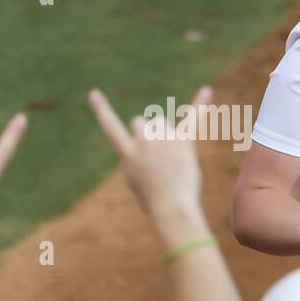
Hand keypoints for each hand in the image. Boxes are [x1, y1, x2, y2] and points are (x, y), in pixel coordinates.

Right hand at [88, 87, 210, 241]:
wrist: (172, 209)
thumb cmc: (153, 198)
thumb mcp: (135, 179)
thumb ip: (136, 156)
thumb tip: (145, 141)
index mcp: (126, 153)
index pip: (110, 126)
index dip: (101, 109)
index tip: (93, 93)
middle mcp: (142, 142)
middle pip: (142, 122)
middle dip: (148, 134)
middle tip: (158, 158)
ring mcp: (163, 140)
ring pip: (162, 123)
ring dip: (166, 136)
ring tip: (172, 160)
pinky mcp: (183, 142)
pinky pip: (192, 119)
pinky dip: (200, 104)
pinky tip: (206, 91)